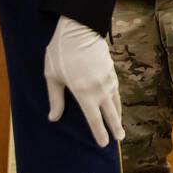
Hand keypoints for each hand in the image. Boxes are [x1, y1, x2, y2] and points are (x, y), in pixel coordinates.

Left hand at [43, 15, 123, 147]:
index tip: (104, 144)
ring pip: (116, 102)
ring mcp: (107, 80)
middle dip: (116, 128)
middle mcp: (99, 90)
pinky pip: (116, 90)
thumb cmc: (60, 53)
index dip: (100, 133)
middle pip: (111, 114)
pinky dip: (117, 100)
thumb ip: (55, 99)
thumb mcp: (52, 77)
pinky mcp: (111, 71)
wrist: (79, 29)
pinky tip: (116, 103)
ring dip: (119, 115)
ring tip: (120, 125)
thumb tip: (53, 118)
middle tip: (120, 139)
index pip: (94, 120)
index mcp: (83, 94)